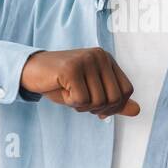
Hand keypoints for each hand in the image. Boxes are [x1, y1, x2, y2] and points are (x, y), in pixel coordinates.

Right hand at [19, 48, 140, 117]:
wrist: (30, 71)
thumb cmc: (60, 82)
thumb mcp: (90, 92)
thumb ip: (113, 101)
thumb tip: (137, 110)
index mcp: (107, 59)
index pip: (126, 90)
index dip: (114, 106)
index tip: (97, 109)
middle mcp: (100, 56)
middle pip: (114, 98)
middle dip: (98, 108)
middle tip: (80, 103)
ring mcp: (85, 60)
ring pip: (98, 100)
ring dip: (82, 106)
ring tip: (70, 95)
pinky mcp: (71, 68)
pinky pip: (80, 99)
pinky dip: (70, 102)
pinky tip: (62, 91)